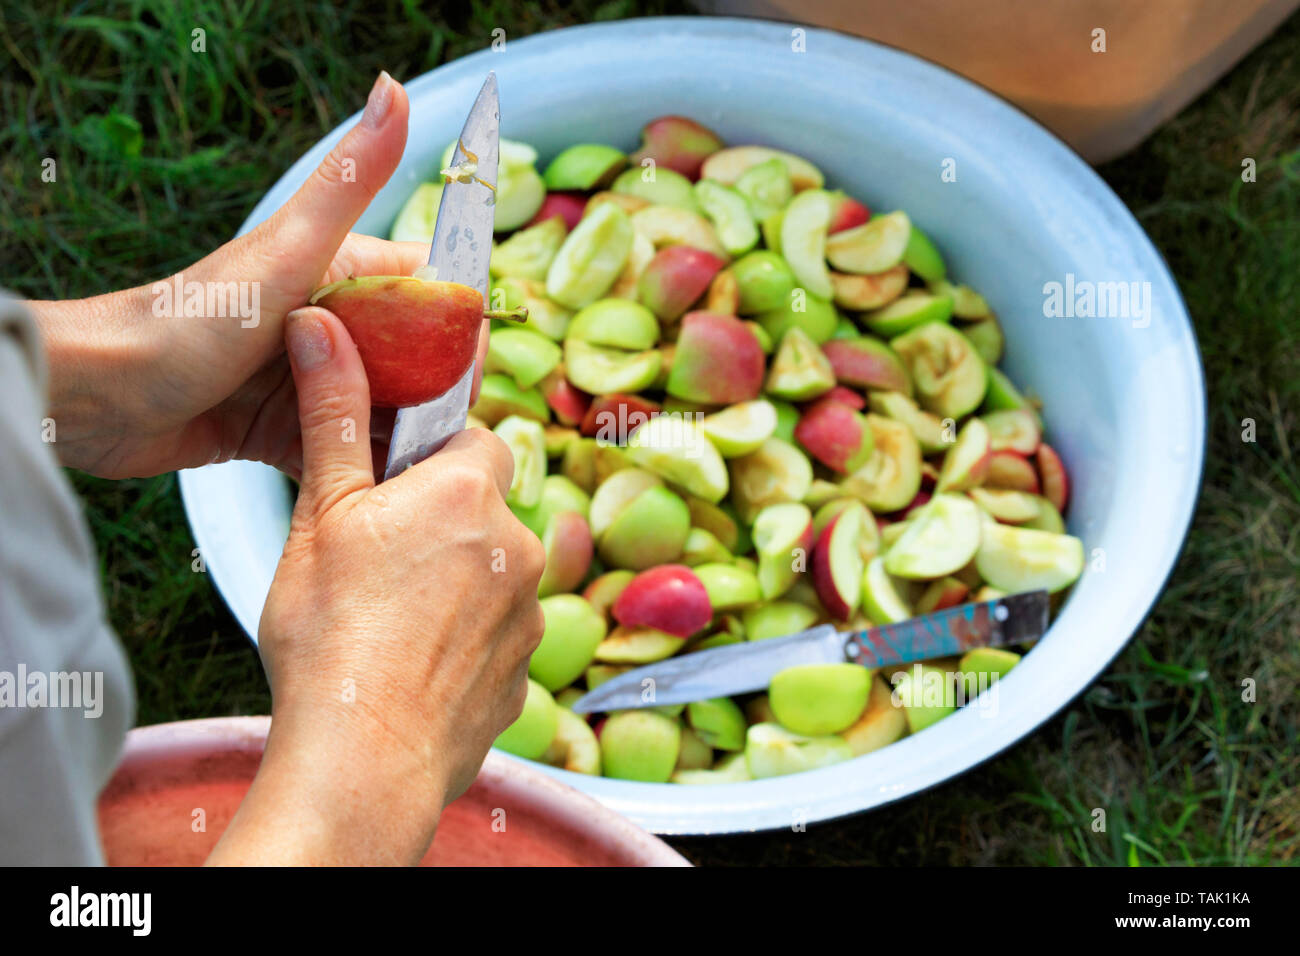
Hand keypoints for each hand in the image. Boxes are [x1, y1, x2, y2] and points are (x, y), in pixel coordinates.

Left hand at [33, 72, 490, 479]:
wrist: (99, 397)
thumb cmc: (191, 319)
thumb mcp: (288, 251)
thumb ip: (346, 181)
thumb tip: (395, 89)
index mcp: (339, 272)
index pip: (430, 290)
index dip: (460, 328)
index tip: (468, 373)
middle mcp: (329, 324)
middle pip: (416, 357)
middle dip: (438, 394)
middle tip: (439, 435)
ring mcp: (307, 379)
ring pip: (384, 408)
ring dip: (403, 437)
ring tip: (414, 472)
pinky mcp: (283, 428)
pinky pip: (343, 450)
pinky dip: (362, 470)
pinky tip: (376, 494)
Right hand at [208, 305, 544, 864]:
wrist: (364, 759)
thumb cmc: (332, 635)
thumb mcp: (322, 513)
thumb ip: (335, 416)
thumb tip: (323, 327)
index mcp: (467, 492)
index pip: (474, 437)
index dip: (433, 455)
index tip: (396, 482)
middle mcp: (517, 545)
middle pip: (484, 508)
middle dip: (442, 521)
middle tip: (378, 557)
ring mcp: (529, 613)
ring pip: (493, 573)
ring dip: (456, 582)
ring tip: (390, 620)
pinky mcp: (525, 671)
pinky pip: (497, 633)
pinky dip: (465, 639)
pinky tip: (414, 662)